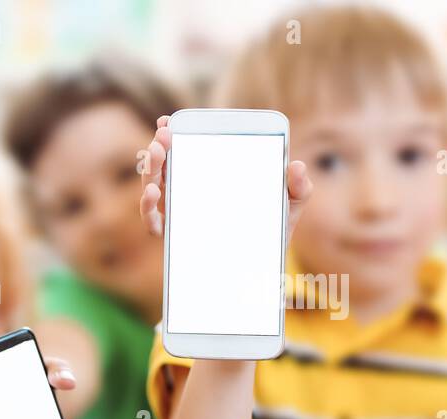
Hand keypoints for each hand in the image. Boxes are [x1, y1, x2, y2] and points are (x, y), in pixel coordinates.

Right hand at [139, 115, 313, 238]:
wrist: (267, 269)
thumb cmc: (274, 230)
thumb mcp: (289, 205)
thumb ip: (298, 187)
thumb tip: (296, 166)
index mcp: (212, 177)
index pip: (187, 151)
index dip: (172, 135)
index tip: (168, 122)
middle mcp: (192, 191)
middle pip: (165, 166)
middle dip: (158, 148)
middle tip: (162, 137)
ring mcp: (183, 213)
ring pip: (155, 187)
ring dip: (150, 170)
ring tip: (156, 157)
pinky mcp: (179, 236)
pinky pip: (155, 222)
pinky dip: (148, 208)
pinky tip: (151, 196)